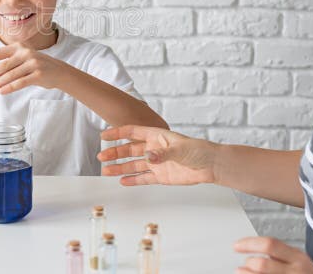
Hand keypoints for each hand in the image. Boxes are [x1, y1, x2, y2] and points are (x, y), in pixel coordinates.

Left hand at [0, 43, 65, 94]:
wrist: (59, 71)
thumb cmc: (37, 66)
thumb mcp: (23, 58)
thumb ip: (8, 63)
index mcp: (18, 47)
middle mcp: (25, 53)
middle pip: (2, 65)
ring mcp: (33, 63)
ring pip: (10, 75)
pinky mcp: (39, 74)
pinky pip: (20, 82)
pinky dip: (9, 87)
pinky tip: (1, 92)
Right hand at [97, 125, 216, 185]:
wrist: (210, 166)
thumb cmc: (198, 150)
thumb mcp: (180, 149)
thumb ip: (163, 154)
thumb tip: (148, 157)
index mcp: (156, 136)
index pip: (132, 133)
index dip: (117, 134)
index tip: (104, 136)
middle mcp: (153, 149)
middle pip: (129, 150)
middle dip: (114, 153)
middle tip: (102, 157)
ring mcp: (156, 163)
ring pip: (133, 165)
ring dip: (119, 168)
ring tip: (106, 171)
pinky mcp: (161, 176)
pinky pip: (143, 178)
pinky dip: (132, 180)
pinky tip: (122, 181)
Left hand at [234, 237, 312, 272]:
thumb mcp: (298, 261)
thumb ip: (279, 255)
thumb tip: (252, 248)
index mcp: (298, 257)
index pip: (269, 244)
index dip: (249, 244)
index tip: (236, 246)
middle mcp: (297, 271)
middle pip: (262, 264)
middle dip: (248, 264)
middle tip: (242, 265)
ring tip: (242, 272)